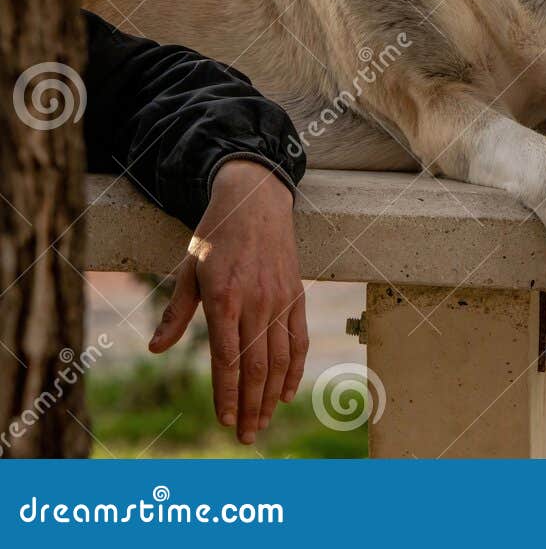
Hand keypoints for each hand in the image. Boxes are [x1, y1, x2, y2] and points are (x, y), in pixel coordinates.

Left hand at [147, 158, 307, 444]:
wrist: (257, 201)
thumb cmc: (216, 235)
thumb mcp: (188, 268)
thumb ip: (176, 312)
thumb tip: (155, 348)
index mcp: (225, 297)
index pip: (228, 358)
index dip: (227, 393)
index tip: (224, 421)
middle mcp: (258, 302)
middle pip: (257, 365)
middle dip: (251, 405)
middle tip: (245, 436)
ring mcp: (281, 300)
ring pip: (281, 358)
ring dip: (272, 395)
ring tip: (264, 422)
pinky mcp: (296, 296)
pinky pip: (299, 339)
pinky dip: (295, 369)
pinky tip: (287, 392)